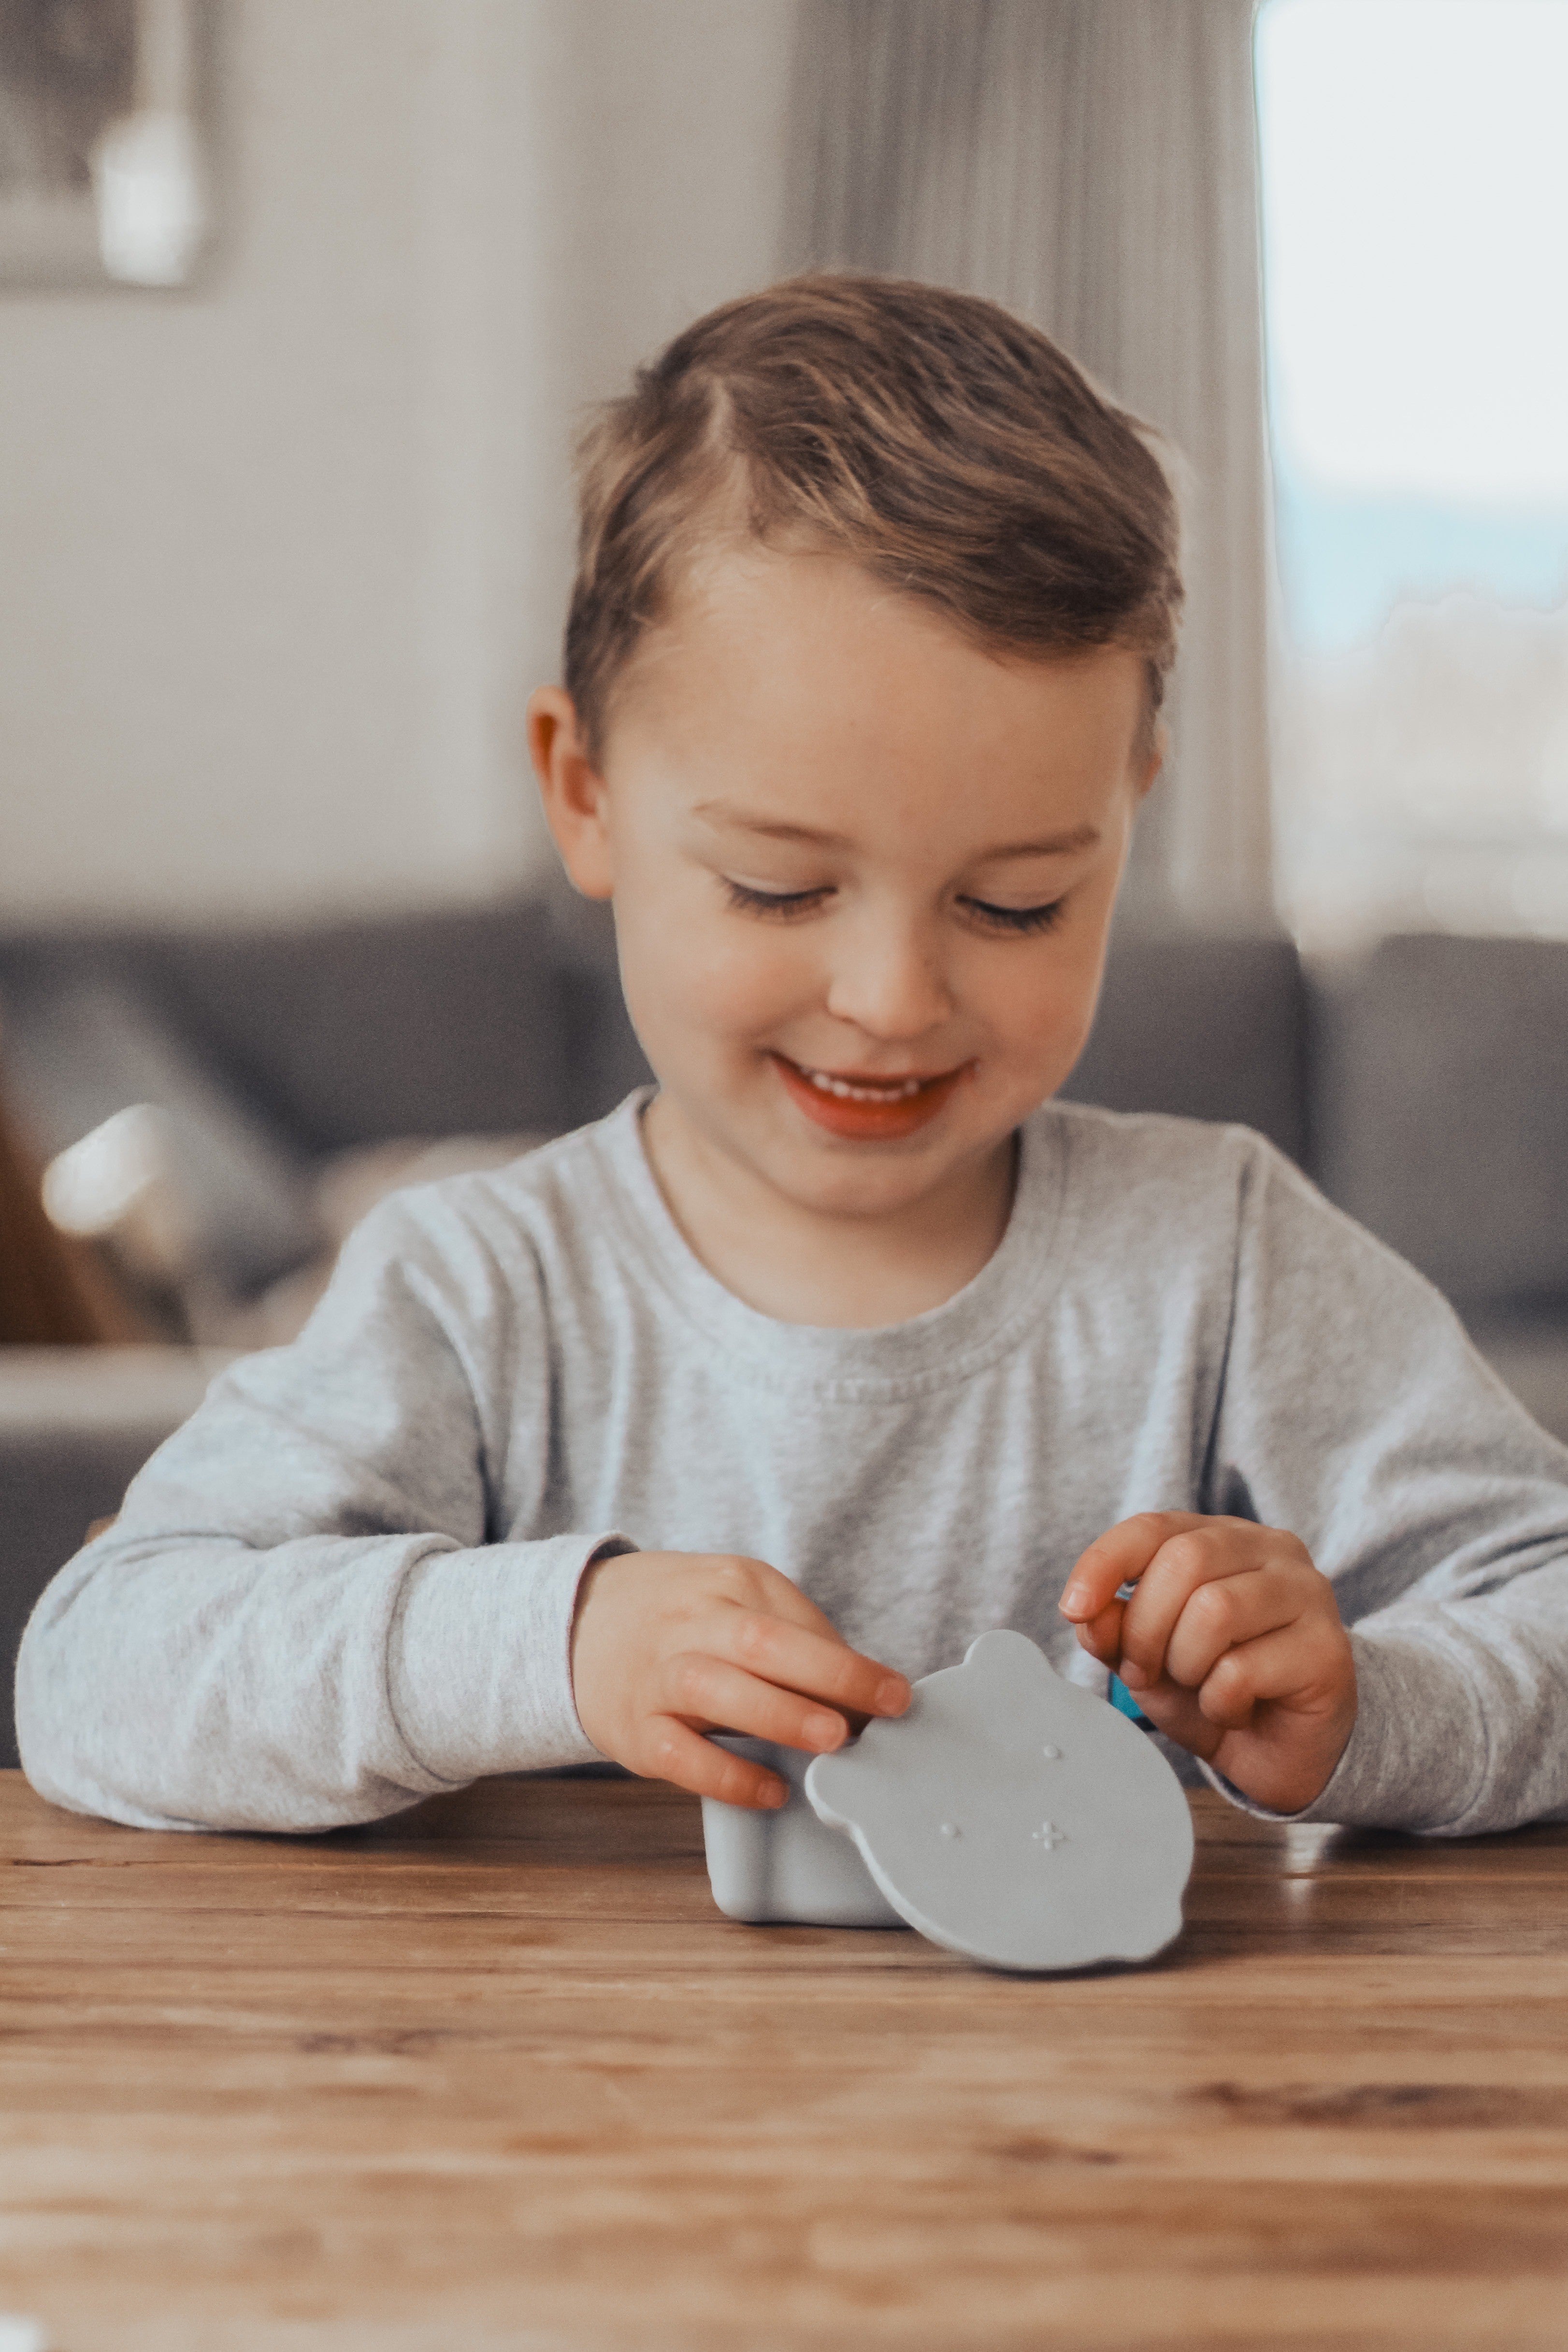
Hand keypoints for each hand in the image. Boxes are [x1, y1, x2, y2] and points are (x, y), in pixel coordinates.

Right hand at [570, 1550, 910, 1809]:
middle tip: (879, 1708)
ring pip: (715, 1689)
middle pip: (759, 1641)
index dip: (847, 1661)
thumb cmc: (681, 1618)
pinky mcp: (636, 1729)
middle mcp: (691, 1622)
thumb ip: (795, 1636)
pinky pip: (681, 1754)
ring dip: (780, 1715)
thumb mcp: (737, 1598)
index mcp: (728, 1583)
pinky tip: (772, 1791)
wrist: (577, 1623)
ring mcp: (658, 1675)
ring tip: (833, 1741)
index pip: (794, 1619)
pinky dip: (727, 1775)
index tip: (894, 1695)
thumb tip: (864, 1695)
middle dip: (826, 1674)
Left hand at [1058, 1513, 1355, 1813]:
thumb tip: (1086, 1612)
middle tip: (1146, 1672)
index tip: (1073, 1608)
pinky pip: (1242, 1670)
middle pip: (1184, 1561)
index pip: (1153, 1527)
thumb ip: (1115, 1628)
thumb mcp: (1149, 1657)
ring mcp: (1307, 1595)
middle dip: (1145, 1628)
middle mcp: (1272, 1551)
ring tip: (1197, 1687)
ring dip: (1184, 1664)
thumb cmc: (1217, 1689)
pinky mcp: (1326, 1650)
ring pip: (1215, 1608)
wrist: (1283, 1753)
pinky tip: (1233, 1709)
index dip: (1104, 1563)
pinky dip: (1219, 1701)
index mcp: (1223, 1537)